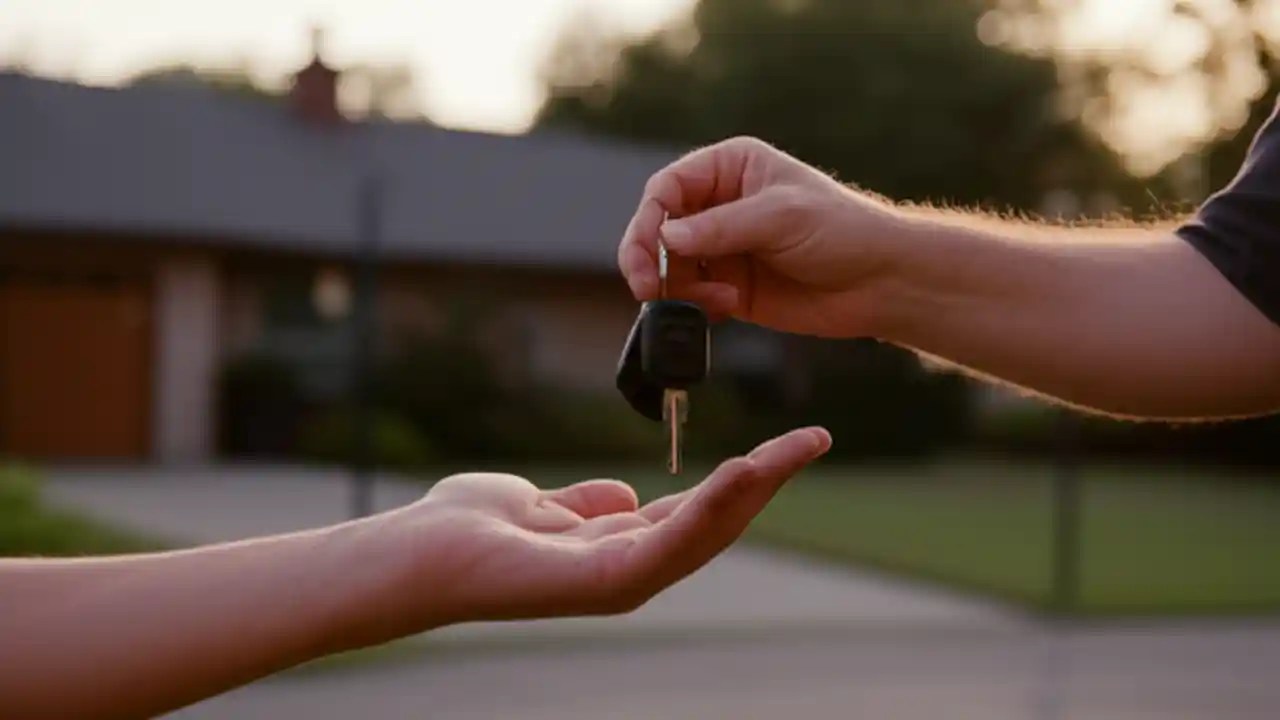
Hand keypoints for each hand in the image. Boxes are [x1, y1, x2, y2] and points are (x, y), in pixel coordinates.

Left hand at [367, 427, 830, 637]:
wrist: (419, 553)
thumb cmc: (469, 528)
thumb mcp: (541, 503)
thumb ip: (585, 502)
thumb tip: (625, 494)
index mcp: (617, 549)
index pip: (694, 511)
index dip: (742, 479)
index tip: (784, 444)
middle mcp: (628, 569)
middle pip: (715, 521)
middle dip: (768, 481)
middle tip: (814, 439)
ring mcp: (620, 581)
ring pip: (705, 532)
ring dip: (754, 490)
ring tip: (794, 451)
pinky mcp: (604, 583)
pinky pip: (671, 541)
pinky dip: (711, 507)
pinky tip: (742, 472)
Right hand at [618, 136, 900, 337]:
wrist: (881, 282)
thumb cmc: (842, 231)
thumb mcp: (781, 217)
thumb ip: (721, 227)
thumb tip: (666, 237)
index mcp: (730, 169)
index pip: (667, 188)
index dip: (650, 218)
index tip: (650, 251)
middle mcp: (719, 206)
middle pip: (657, 229)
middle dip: (648, 258)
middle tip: (647, 287)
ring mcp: (722, 249)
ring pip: (669, 268)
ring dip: (677, 287)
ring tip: (714, 300)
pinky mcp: (729, 288)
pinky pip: (691, 298)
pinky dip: (696, 306)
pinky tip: (726, 307)